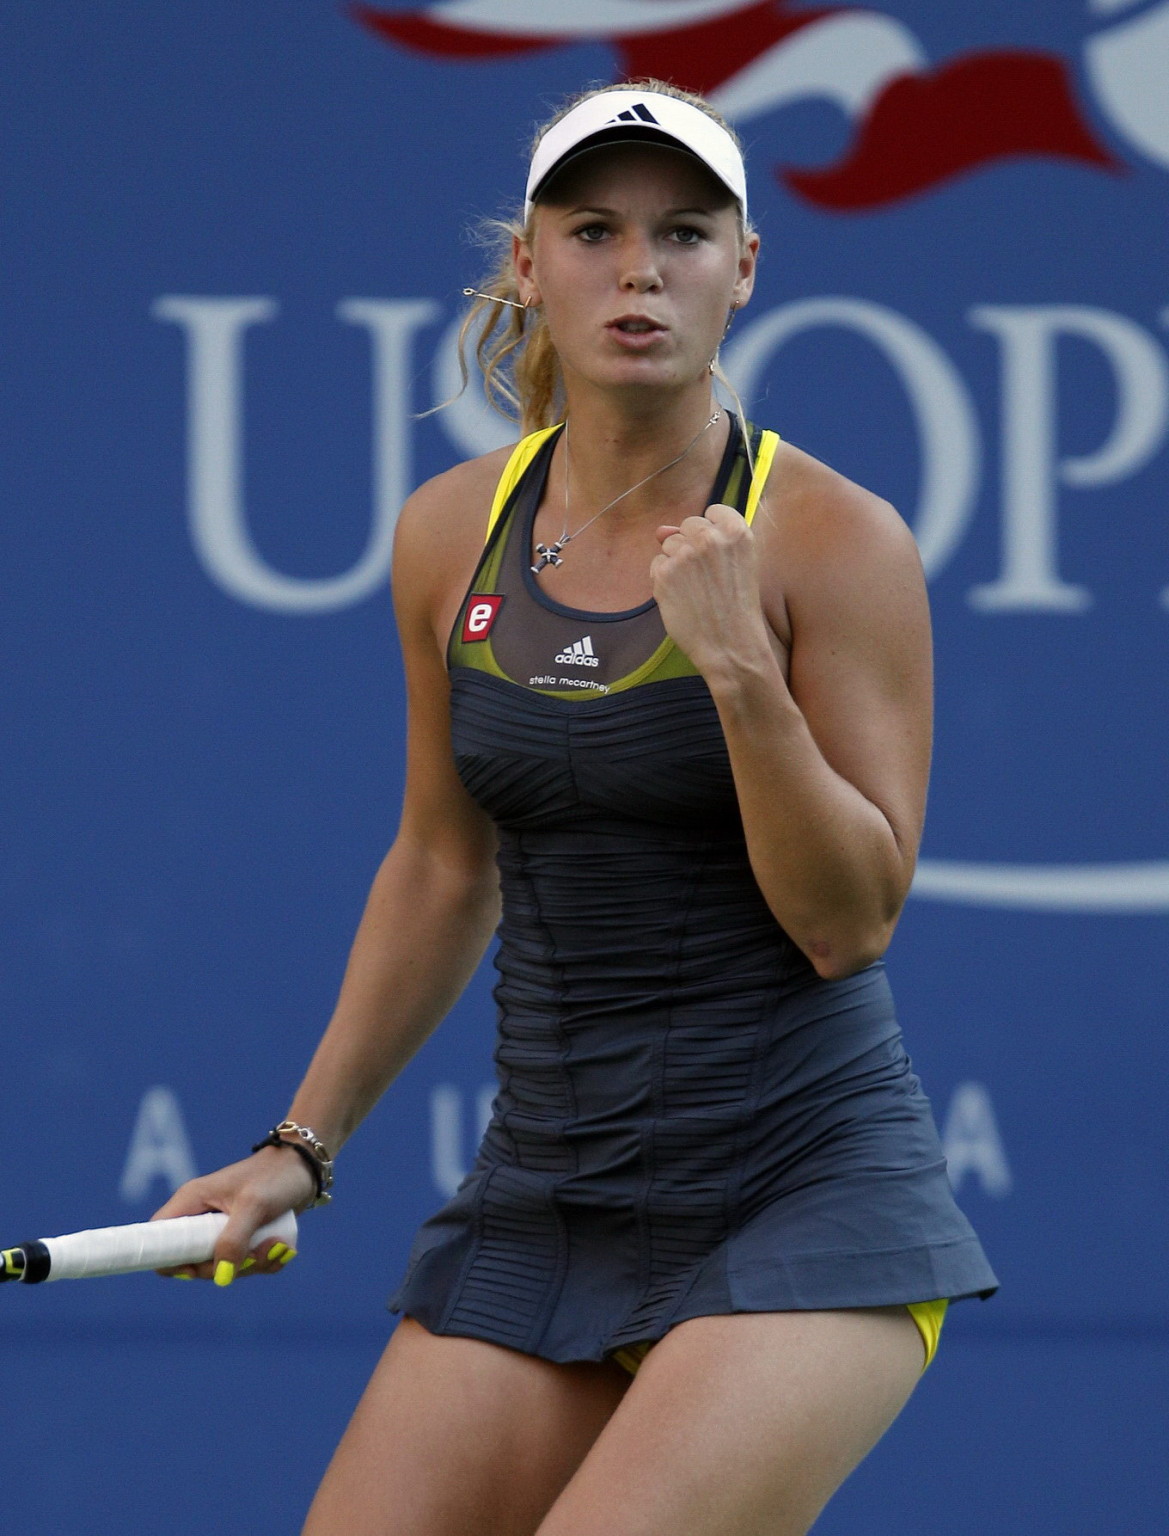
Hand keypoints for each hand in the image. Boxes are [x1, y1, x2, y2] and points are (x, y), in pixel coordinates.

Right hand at [150, 1146, 315, 1283]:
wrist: (305, 1166)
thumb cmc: (276, 1176)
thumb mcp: (254, 1206)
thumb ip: (234, 1240)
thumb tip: (220, 1276)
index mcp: (191, 1201)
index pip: (158, 1237)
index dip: (168, 1259)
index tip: (196, 1268)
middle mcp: (202, 1217)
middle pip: (192, 1263)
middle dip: (225, 1266)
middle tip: (252, 1253)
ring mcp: (222, 1230)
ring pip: (224, 1268)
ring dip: (253, 1264)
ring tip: (276, 1243)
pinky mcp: (243, 1238)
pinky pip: (246, 1265)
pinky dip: (266, 1261)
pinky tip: (282, 1245)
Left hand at [651, 503, 773, 680]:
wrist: (731, 646)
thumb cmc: (737, 607)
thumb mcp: (736, 565)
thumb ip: (704, 538)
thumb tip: (660, 530)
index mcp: (737, 531)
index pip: (713, 511)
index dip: (712, 533)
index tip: (718, 555)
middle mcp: (710, 537)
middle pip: (688, 525)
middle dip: (692, 546)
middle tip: (708, 578)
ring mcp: (685, 554)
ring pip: (668, 545)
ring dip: (676, 564)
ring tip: (697, 590)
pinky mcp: (664, 573)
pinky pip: (656, 565)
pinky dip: (664, 580)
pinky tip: (683, 598)